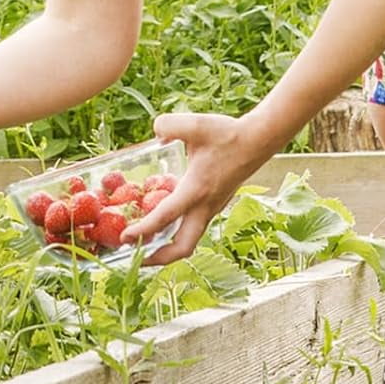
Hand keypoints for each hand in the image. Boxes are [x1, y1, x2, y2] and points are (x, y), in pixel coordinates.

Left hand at [120, 109, 259, 266]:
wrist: (260, 139)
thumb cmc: (229, 134)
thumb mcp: (196, 124)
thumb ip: (168, 124)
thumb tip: (155, 131)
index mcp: (196, 190)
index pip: (164, 219)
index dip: (142, 231)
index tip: (124, 238)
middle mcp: (205, 205)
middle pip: (182, 247)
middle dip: (158, 259)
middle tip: (135, 257)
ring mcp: (213, 207)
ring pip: (190, 239)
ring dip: (168, 247)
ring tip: (146, 243)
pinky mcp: (218, 203)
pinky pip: (195, 225)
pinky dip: (178, 230)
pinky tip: (167, 217)